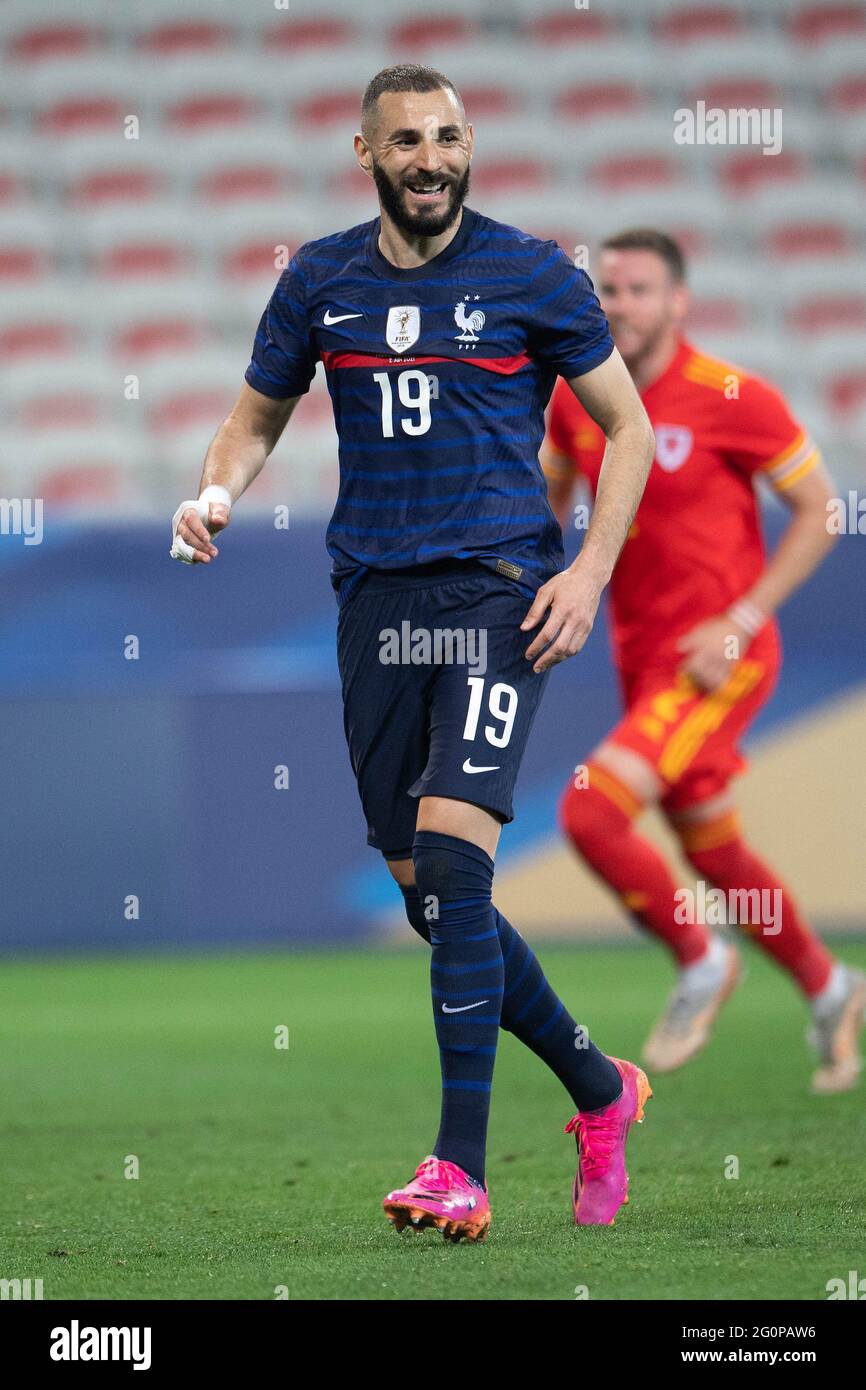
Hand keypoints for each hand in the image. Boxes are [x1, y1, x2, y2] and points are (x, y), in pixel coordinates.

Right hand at [170, 498, 230, 563]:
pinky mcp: (180, 544)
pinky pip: (183, 553)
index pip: (190, 520)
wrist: (211, 518)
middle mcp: (180, 521)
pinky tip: (204, 559)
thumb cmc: (216, 513)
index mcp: (188, 509)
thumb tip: (217, 520)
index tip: (208, 540)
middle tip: (214, 553)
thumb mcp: (221, 510)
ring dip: (195, 554)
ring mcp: (178, 533)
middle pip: (186, 534)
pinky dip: (192, 558)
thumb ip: (221, 513)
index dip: (198, 530)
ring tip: (208, 559)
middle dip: (199, 545)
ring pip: (182, 546)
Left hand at [519, 558, 604, 672]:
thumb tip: (524, 628)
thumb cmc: (565, 582)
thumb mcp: (546, 591)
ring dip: (557, 660)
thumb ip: (535, 611)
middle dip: (546, 660)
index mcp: (563, 609)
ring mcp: (584, 625)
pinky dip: (567, 654)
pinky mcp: (589, 627)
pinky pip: (578, 646)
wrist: (590, 577)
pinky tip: (557, 657)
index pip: (547, 634)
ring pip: (570, 650)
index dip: (536, 647)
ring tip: (545, 665)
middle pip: (560, 647)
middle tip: (535, 667)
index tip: (528, 655)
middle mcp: (575, 620)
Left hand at [676, 615, 749, 691]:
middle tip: (691, 677)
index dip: (685, 669)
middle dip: (694, 678)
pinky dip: (717, 684)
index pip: (692, 665)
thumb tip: (679, 649)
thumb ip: (689, 640)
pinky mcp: (732, 665)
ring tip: (701, 683)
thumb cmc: (717, 627)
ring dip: (705, 684)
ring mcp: (724, 662)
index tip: (682, 669)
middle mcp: (714, 657)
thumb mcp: (701, 630)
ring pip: (713, 679)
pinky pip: (724, 678)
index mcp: (705, 648)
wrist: (739, 625)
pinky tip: (713, 685)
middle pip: (702, 675)